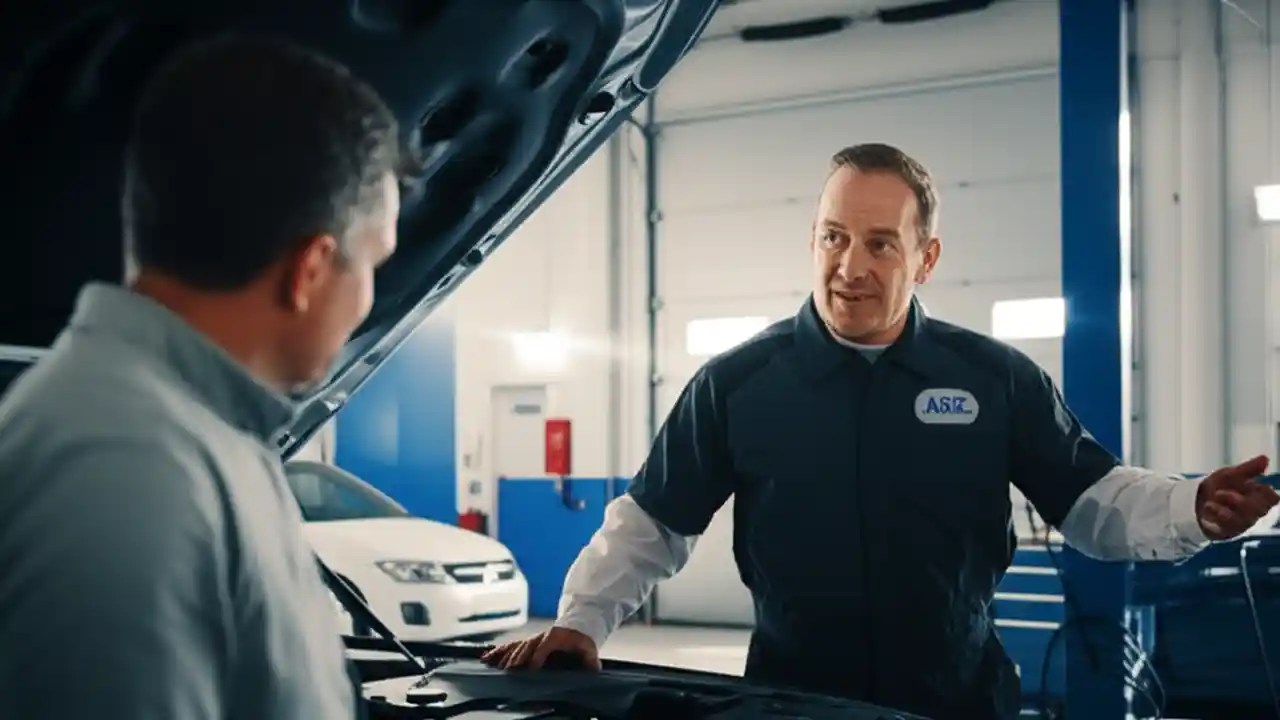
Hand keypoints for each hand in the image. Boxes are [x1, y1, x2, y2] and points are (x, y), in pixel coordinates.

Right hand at [479, 627, 600, 671]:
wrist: (577, 625)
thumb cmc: (582, 640)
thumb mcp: (589, 648)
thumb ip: (591, 660)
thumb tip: (595, 669)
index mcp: (556, 637)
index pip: (545, 647)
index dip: (538, 656)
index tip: (532, 668)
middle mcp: (541, 637)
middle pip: (527, 647)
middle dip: (518, 658)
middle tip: (509, 669)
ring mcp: (533, 639)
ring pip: (516, 646)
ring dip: (505, 655)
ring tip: (493, 664)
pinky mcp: (527, 643)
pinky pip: (511, 646)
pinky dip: (499, 651)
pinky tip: (487, 657)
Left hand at [1196, 455, 1279, 539]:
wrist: (1194, 500)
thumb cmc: (1219, 486)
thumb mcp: (1230, 474)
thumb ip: (1248, 469)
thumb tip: (1265, 458)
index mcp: (1257, 496)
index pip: (1272, 498)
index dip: (1266, 493)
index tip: (1252, 484)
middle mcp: (1253, 511)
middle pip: (1260, 510)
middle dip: (1241, 501)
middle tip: (1220, 492)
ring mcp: (1242, 523)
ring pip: (1246, 520)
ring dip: (1228, 508)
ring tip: (1213, 498)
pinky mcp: (1229, 531)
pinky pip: (1229, 528)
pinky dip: (1219, 515)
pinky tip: (1209, 507)